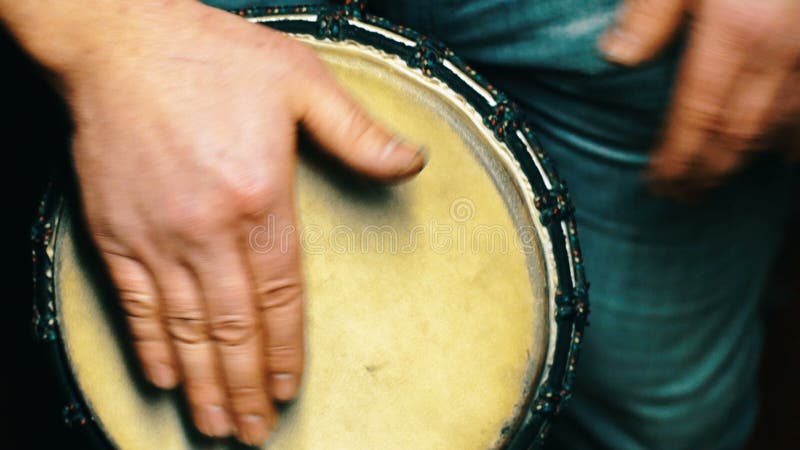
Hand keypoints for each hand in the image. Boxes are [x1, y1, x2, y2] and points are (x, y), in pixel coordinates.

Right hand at [41, 1, 423, 444]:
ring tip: (215, 424)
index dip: (286, 350)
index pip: (281, 295)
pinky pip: (134, 303)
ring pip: (184, 327)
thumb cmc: (211, 57)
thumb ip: (358, 133)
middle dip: (245, 385)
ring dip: (203, 381)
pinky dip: (149, 345)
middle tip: (252, 431)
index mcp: (259, 198)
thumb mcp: (301, 81)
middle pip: (233, 327)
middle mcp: (208, 229)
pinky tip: (164, 378)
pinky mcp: (114, 231)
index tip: (287, 389)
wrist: (120, 41)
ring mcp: (157, 234)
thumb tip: (412, 162)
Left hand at [599, 0, 799, 196]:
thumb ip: (650, 12)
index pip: (698, 116)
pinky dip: (790, 137)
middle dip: (705, 173)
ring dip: (741, 161)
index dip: (677, 157)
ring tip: (711, 181)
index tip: (657, 183)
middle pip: (737, 134)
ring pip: (776, 127)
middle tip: (679, 195)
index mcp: (734, 32)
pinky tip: (776, 152)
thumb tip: (617, 56)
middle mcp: (775, 51)